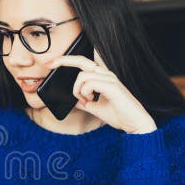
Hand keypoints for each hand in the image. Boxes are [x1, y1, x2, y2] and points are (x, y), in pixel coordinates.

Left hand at [43, 50, 157, 133]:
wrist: (135, 124)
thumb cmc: (119, 115)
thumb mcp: (95, 108)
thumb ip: (84, 101)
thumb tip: (72, 99)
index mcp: (103, 77)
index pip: (83, 62)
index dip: (67, 60)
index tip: (51, 63)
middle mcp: (106, 74)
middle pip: (81, 61)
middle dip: (63, 60)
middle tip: (49, 64)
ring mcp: (110, 79)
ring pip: (82, 77)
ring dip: (78, 91)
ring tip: (86, 101)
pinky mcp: (112, 87)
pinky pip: (89, 84)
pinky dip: (85, 93)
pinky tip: (91, 100)